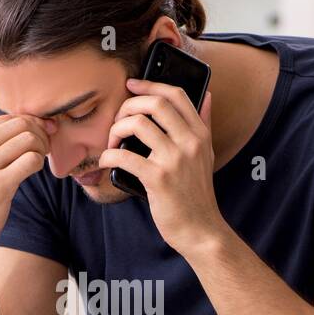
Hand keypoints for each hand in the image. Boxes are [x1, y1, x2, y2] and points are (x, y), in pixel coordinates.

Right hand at [0, 113, 55, 261]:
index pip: (8, 117)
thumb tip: (35, 121)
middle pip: (21, 124)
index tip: (39, 136)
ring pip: (29, 140)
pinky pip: (31, 161)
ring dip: (41, 148)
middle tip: (42, 149)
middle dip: (39, 133)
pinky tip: (32, 171)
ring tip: (37, 160)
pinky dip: (39, 163)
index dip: (30, 123)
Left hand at [99, 78, 222, 255]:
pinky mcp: (158, 179)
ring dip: (116, 130)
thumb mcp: (207, 154)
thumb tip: (207, 95)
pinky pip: (125, 156)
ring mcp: (174, 160)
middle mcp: (190, 142)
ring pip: (137, 124)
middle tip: (118, 120)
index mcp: (200, 134)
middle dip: (128, 105)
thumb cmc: (198, 194)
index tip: (131, 85)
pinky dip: (108, 156)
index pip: (176, 94)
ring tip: (112, 143)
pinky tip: (105, 162)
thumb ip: (205, 124)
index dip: (150, 84)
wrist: (200, 230)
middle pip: (155, 103)